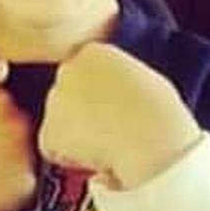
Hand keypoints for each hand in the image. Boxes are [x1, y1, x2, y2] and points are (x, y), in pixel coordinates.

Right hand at [0, 60, 36, 210]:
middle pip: (21, 127)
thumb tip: (4, 67)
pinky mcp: (27, 183)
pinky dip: (11, 185)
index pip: (8, 104)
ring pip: (25, 153)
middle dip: (4, 136)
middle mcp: (19, 122)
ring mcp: (26, 154)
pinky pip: (25, 181)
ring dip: (10, 159)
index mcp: (0, 98)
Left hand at [38, 43, 201, 189]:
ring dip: (76, 135)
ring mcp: (55, 100)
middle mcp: (67, 70)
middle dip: (80, 113)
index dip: (97, 96)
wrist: (153, 141)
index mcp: (93, 52)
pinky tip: (97, 156)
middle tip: (108, 130)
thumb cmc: (161, 114)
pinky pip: (55, 149)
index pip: (82, 72)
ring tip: (109, 144)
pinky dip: (71, 158)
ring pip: (60, 123)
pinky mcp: (48, 131)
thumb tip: (115, 91)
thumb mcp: (145, 80)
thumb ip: (119, 79)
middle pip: (67, 95)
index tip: (112, 109)